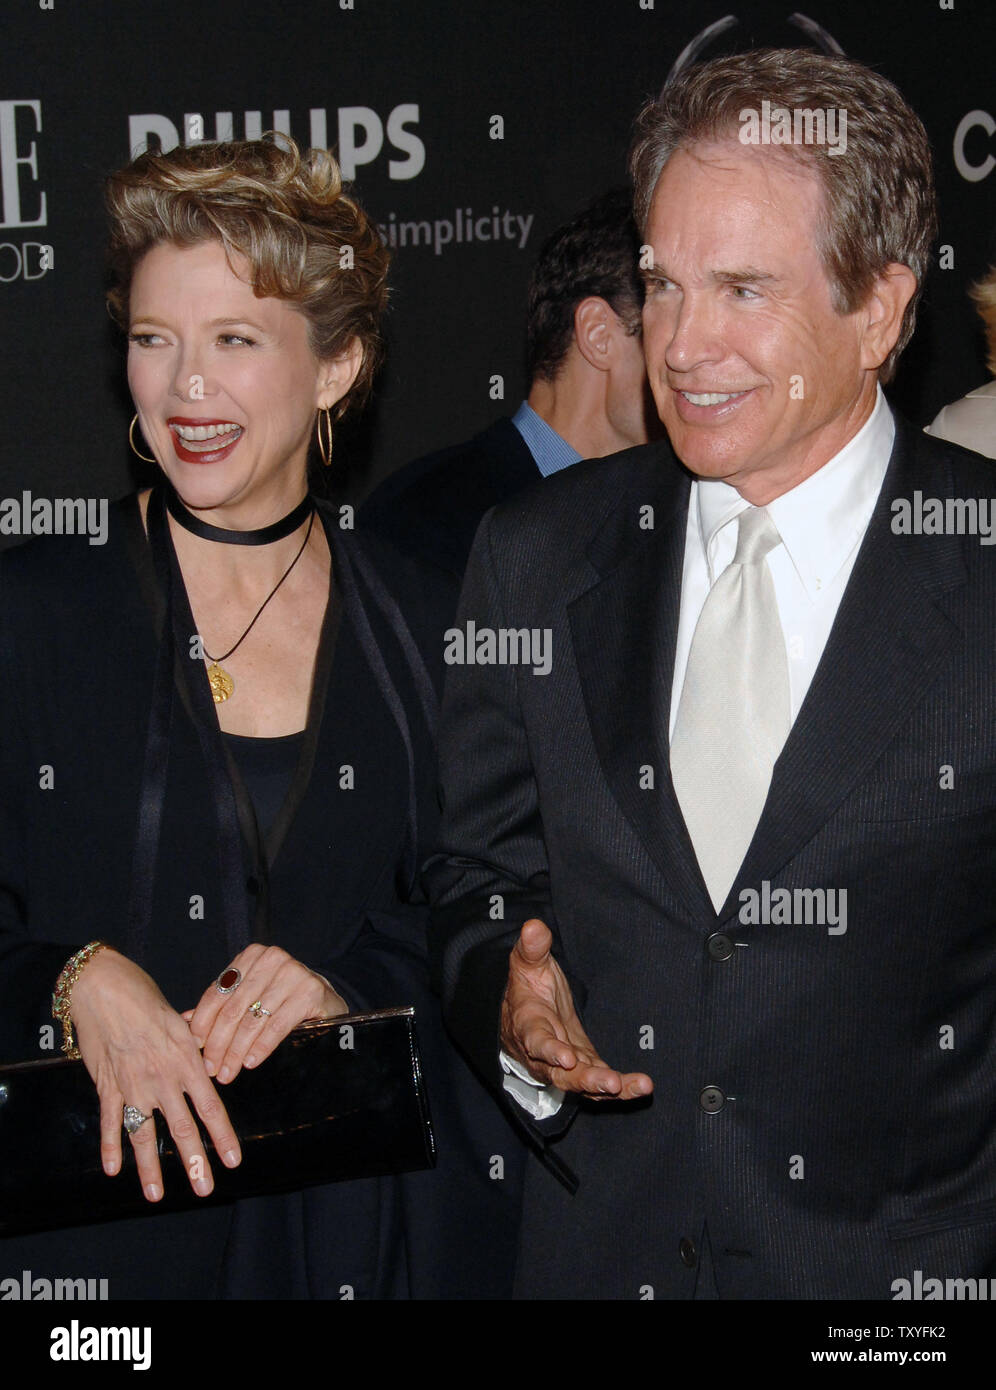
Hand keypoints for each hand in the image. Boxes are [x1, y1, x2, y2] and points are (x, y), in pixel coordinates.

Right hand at [70, 948, 241, 1201]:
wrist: (104, 989)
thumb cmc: (145, 997)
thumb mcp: (180, 1019)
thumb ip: (194, 1044)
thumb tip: (208, 1054)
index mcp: (187, 1061)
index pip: (211, 1107)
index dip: (223, 1136)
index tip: (233, 1160)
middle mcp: (164, 1078)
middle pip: (182, 1129)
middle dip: (194, 1163)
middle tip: (205, 1190)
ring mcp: (134, 1084)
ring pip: (144, 1134)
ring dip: (150, 1167)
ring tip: (157, 1195)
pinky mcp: (107, 1084)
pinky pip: (110, 1121)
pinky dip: (110, 1146)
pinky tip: (113, 1170)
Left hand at [185, 944, 347, 1085]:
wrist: (326, 998)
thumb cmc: (281, 999)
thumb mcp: (249, 997)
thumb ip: (220, 1006)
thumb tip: (182, 1021)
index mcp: (251, 955)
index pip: (217, 993)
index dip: (203, 1024)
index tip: (195, 1049)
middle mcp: (272, 959)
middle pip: (233, 1009)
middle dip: (218, 1044)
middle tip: (211, 1069)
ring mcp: (293, 973)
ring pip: (252, 1020)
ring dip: (236, 1052)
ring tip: (228, 1073)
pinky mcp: (310, 991)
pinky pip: (276, 1026)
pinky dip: (261, 1047)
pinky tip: (250, 1063)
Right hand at [500, 919, 652, 1100]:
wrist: (522, 1014)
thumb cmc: (527, 987)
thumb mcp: (527, 964)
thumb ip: (532, 948)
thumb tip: (534, 926)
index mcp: (529, 1026)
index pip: (536, 1041)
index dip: (550, 1051)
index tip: (567, 1057)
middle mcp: (544, 1055)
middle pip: (562, 1074)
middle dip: (587, 1079)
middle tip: (612, 1083)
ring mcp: (565, 1065)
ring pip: (583, 1083)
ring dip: (609, 1088)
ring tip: (639, 1086)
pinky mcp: (583, 1067)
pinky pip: (599, 1083)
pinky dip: (620, 1088)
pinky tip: (641, 1086)